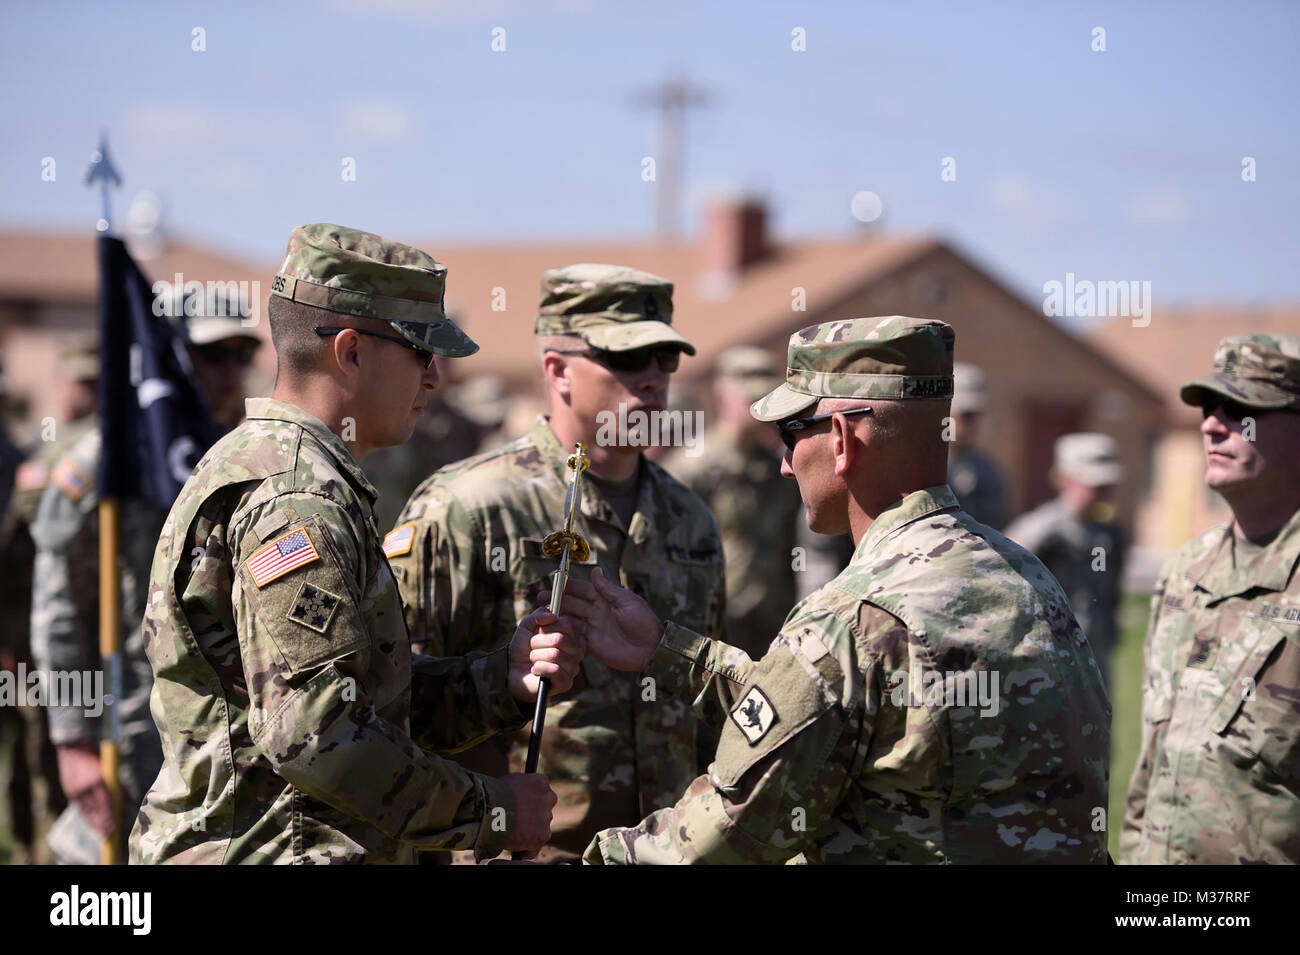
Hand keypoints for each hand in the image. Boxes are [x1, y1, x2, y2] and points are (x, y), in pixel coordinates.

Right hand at [55, 741, 114, 836]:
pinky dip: (86, 814)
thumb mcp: (110, 767)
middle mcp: (85, 786)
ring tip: (100, 832)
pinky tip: (90, 820)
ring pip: (86, 810)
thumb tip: (123, 799)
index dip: (109, 817)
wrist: (74, 745)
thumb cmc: (97, 754)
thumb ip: (115, 784)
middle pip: (95, 810)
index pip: (105, 803)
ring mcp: (75, 788)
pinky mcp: (69, 789)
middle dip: (101, 824)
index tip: (114, 827)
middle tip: (108, 835)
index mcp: (98, 780)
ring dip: (93, 822)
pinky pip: (79, 805)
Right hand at [499, 773, 556, 853]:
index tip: (523, 808)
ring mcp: (547, 817)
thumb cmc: (493, 794)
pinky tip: (514, 846)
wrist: (490, 808)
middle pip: (544, 811)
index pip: (542, 793)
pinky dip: (526, 848)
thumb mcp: (511, 782)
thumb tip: (520, 795)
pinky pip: (536, 845)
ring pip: (540, 828)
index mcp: (541, 782)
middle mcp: (549, 797)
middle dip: (533, 817)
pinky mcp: (543, 835)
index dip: (531, 802)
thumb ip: (522, 788)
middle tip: (518, 824)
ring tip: (512, 834)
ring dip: (529, 832)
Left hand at [507, 607, 584, 700]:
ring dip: (536, 656)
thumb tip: (553, 616)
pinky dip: (539, 668)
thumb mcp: (527, 626)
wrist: (513, 671)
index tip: (536, 633)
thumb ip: (538, 616)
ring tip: (533, 660)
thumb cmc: (523, 648)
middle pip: (559, 639)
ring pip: (555, 655)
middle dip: (537, 642)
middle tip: (532, 648)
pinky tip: (535, 670)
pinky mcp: (566, 683)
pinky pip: (554, 670)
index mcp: (571, 635)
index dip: (546, 627)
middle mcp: (577, 651)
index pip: (566, 624)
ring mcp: (573, 667)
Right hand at [541, 568, 662, 672]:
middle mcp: (596, 613)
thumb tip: (596, 570)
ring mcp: (593, 629)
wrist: (652, 649)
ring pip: (571, 621)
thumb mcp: (627, 602)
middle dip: (557, 602)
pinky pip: (574, 639)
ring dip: (558, 618)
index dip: (568, 587)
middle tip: (540, 600)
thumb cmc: (644, 622)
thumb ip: (608, 589)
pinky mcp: (592, 646)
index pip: (582, 590)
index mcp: (605, 600)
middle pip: (573, 605)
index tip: (553, 584)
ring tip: (543, 616)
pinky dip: (564, 635)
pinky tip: (552, 633)